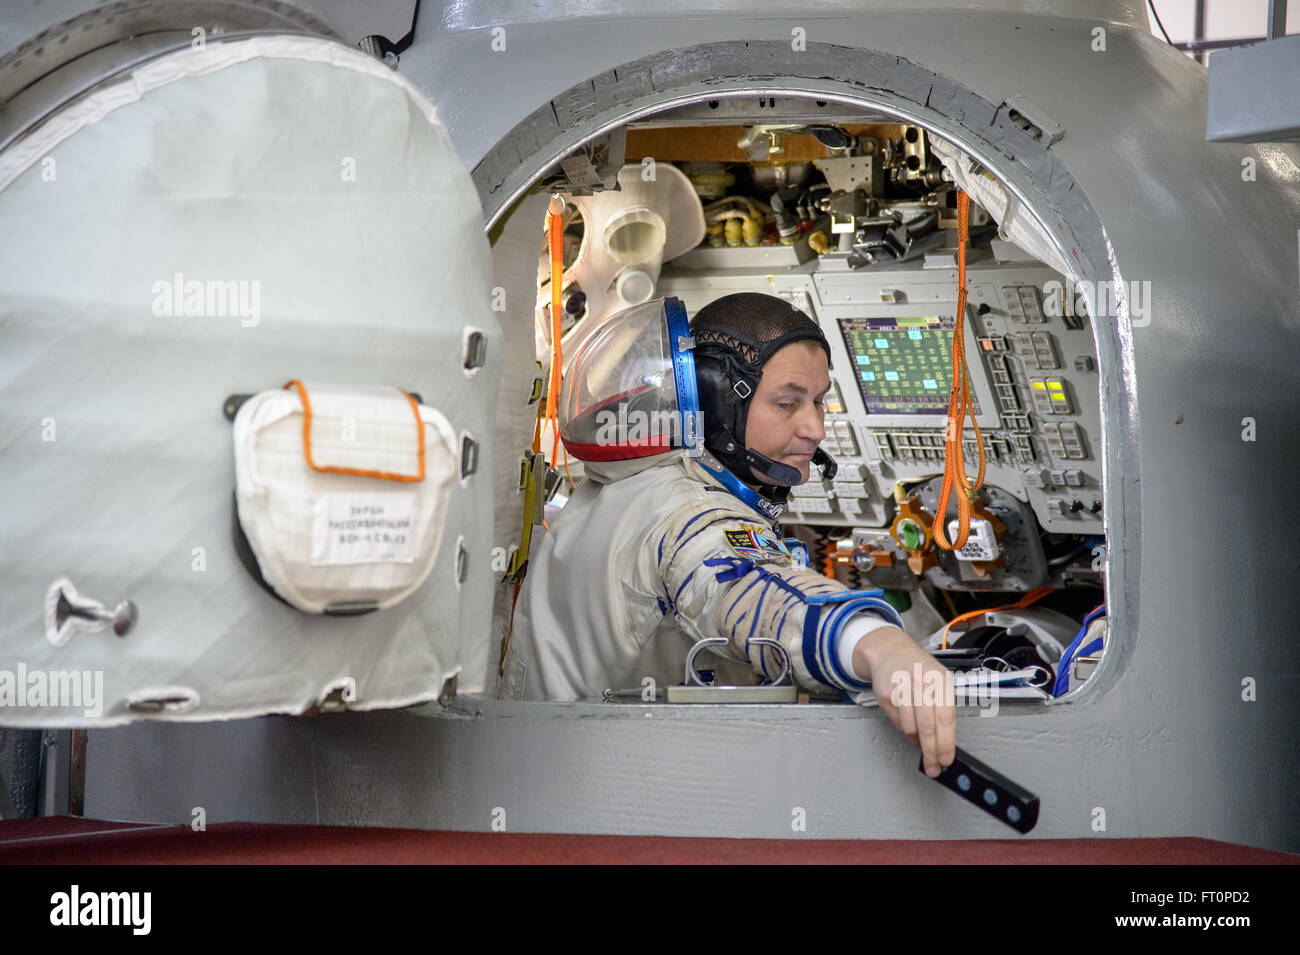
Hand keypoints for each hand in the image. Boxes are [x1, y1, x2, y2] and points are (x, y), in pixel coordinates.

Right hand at [853, 626, 955, 776]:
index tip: (946, 759)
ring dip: (917, 742)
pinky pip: (898, 722)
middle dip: (931, 750)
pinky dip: (906, 732)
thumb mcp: (938, 681)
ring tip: (923, 747)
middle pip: (927, 725)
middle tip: (934, 766)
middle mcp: (921, 681)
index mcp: (941, 679)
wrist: (890, 651)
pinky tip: (911, 732)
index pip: (946, 716)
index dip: (946, 742)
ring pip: (910, 727)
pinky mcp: (886, 694)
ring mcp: (901, 688)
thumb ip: (943, 709)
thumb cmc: (918, 669)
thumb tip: (946, 742)